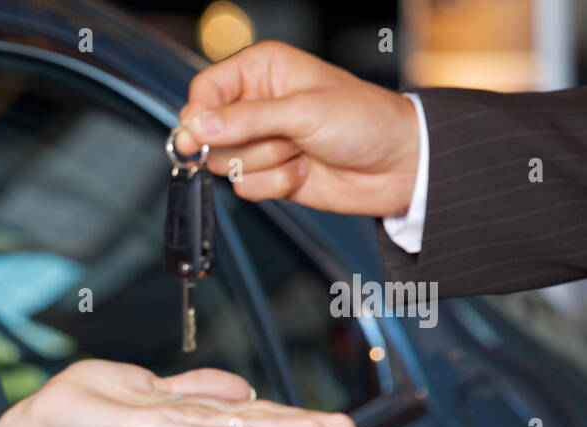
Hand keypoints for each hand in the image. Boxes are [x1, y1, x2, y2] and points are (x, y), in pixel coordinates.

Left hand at [0, 359, 358, 426]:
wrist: (47, 417)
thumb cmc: (94, 402)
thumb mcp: (155, 386)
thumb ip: (199, 388)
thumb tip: (245, 390)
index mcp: (190, 413)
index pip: (252, 412)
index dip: (295, 417)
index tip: (337, 423)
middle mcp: (183, 425)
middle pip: (250, 422)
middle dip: (298, 426)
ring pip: (225, 425)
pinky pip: (182, 426)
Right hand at [173, 40, 419, 217]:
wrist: (397, 165)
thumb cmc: (365, 121)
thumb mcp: (303, 111)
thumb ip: (245, 119)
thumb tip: (197, 125)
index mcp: (262, 70)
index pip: (206, 89)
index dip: (199, 114)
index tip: (198, 136)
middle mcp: (256, 104)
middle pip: (209, 132)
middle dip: (246, 141)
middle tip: (281, 136)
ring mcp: (261, 141)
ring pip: (226, 163)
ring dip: (266, 163)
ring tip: (301, 150)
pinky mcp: (267, 173)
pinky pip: (245, 188)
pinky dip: (276, 184)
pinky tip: (304, 169)